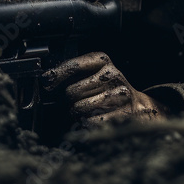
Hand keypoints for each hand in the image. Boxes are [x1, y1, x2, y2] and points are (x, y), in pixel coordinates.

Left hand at [43, 52, 167, 127]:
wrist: (136, 105)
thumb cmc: (107, 88)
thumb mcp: (92, 72)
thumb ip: (71, 73)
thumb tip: (47, 79)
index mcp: (102, 60)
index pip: (73, 66)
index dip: (56, 75)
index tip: (46, 82)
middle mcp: (112, 74)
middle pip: (72, 91)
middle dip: (68, 100)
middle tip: (75, 100)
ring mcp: (118, 94)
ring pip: (79, 108)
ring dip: (76, 112)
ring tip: (84, 109)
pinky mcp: (121, 112)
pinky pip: (89, 121)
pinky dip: (86, 123)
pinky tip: (93, 117)